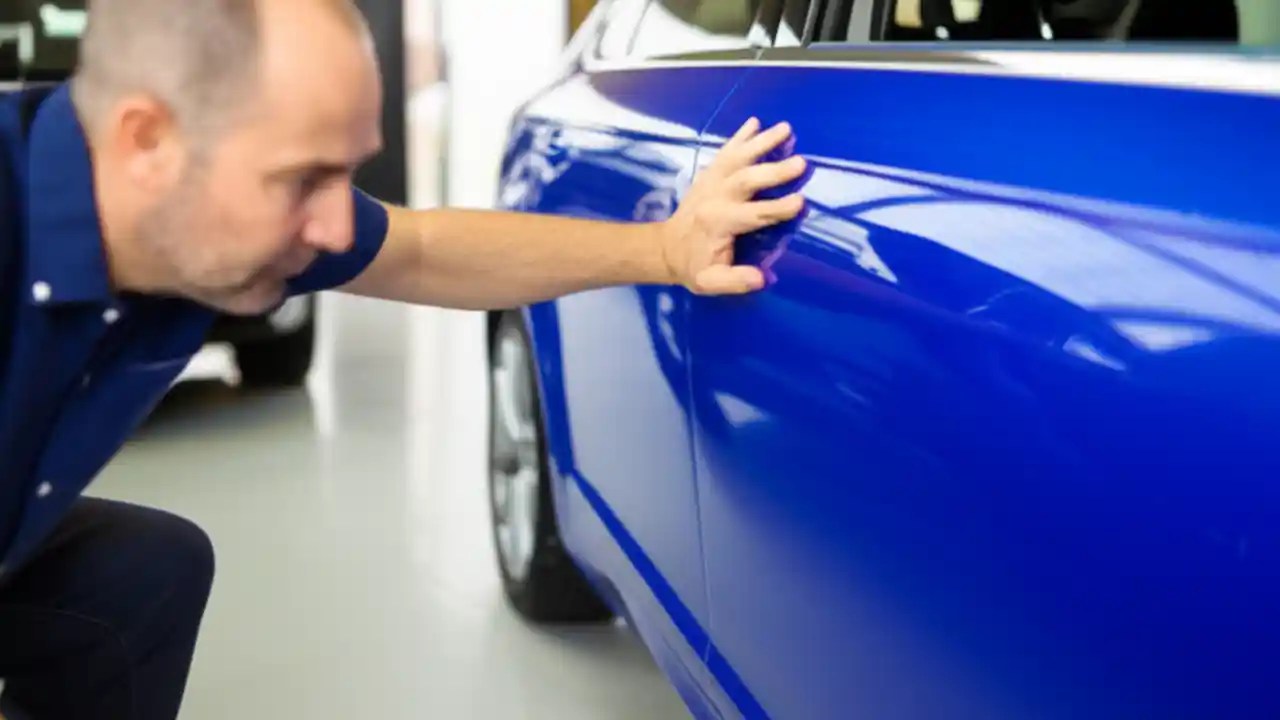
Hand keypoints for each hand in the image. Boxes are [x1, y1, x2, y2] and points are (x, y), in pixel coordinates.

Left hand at [658, 117, 806, 294]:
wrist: (665, 247)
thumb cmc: (693, 266)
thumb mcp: (709, 282)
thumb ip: (734, 281)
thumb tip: (762, 278)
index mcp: (718, 224)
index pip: (752, 215)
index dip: (776, 209)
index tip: (800, 202)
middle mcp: (715, 198)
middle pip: (746, 180)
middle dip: (774, 171)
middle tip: (802, 162)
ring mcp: (711, 182)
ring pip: (737, 158)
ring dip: (761, 142)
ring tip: (786, 128)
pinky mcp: (709, 174)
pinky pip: (726, 151)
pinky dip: (741, 136)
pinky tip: (755, 122)